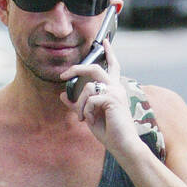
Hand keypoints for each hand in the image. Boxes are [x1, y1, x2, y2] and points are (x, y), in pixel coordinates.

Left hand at [59, 40, 137, 159]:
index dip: (108, 52)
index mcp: (114, 89)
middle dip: (77, 69)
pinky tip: (91, 120)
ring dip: (80, 104)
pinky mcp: (113, 99)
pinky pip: (91, 99)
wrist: (123, 146)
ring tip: (83, 118)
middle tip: (63, 76)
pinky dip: (87, 111)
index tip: (104, 40)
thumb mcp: (90, 116)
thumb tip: (63, 95)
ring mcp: (116, 92)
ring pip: (88, 87)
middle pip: (94, 68)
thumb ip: (78, 105)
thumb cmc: (110, 132)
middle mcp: (116, 87)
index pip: (113, 65)